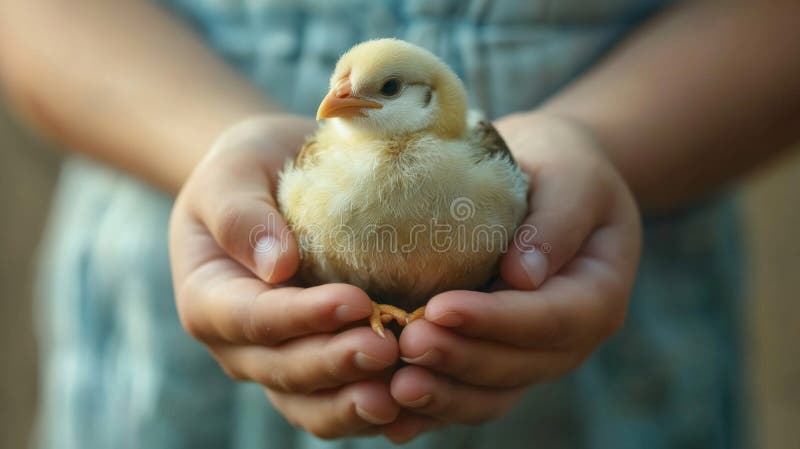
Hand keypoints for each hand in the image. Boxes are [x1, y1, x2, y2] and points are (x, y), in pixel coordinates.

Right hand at [169, 115, 401, 438]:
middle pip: (282, 369)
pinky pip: (335, 403)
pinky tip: (408, 402)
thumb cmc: (250, 169)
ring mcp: (275, 362)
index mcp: (208, 297)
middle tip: (387, 348)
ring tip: (400, 391)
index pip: (251, 317)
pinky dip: (368, 410)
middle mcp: (237, 343)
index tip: (354, 302)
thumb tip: (277, 266)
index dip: (302, 317)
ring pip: (309, 403)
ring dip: (353, 403)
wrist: (272, 181)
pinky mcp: (314, 368)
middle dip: (335, 364)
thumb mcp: (233, 172)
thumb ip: (242, 215)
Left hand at [382, 113, 641, 442]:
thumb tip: (522, 277)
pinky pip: (469, 394)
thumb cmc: (562, 168)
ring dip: (444, 395)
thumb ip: (556, 222)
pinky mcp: (500, 358)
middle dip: (460, 359)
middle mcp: (569, 338)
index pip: (549, 318)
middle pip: (517, 366)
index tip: (440, 308)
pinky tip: (393, 413)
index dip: (495, 320)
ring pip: (492, 394)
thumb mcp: (574, 177)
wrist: (549, 180)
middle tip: (406, 344)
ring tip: (395, 386)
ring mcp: (534, 355)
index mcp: (597, 295)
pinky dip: (434, 407)